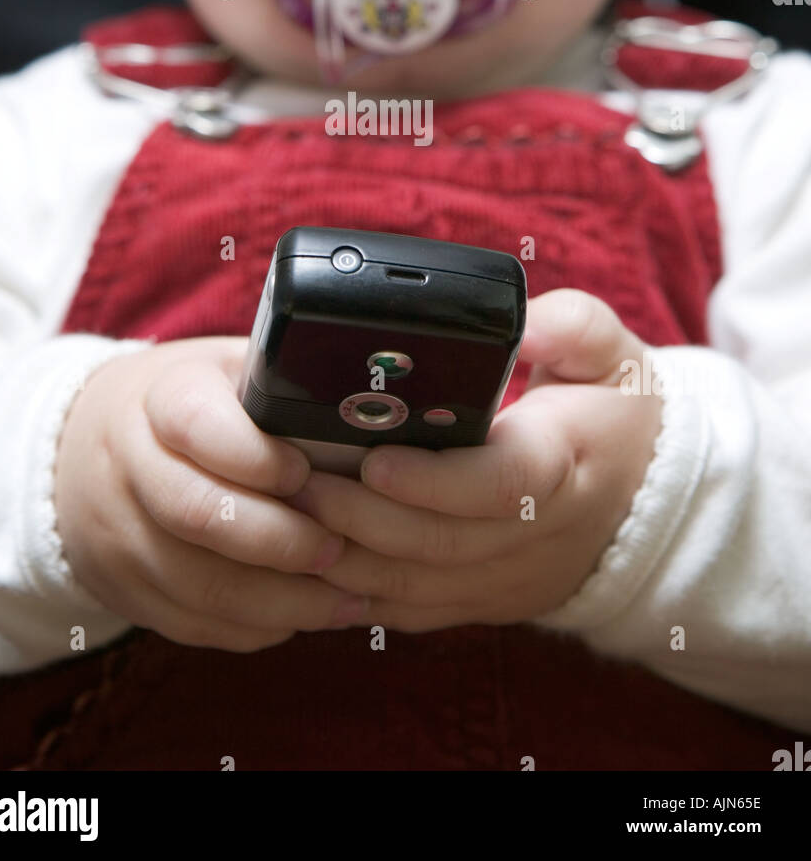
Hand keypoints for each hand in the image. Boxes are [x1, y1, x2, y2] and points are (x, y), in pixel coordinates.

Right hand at [54, 337, 368, 652]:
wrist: (85, 444)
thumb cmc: (191, 402)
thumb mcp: (227, 369)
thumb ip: (281, 388)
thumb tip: (367, 415)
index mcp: (159, 397)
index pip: (195, 425)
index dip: (254, 456)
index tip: (304, 471)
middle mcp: (126, 465)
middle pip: (197, 515)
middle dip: (279, 540)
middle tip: (338, 548)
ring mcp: (116, 533)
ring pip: (198, 584)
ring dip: (280, 601)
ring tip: (345, 601)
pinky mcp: (121, 587)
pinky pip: (190, 621)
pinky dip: (253, 626)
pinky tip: (300, 616)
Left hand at [284, 291, 663, 630]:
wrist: (647, 501)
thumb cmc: (613, 412)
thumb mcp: (611, 353)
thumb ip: (572, 325)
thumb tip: (525, 321)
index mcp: (564, 465)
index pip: (501, 485)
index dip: (432, 481)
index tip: (372, 458)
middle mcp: (537, 534)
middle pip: (441, 542)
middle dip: (359, 516)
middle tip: (295, 478)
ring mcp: (507, 578)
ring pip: (416, 587)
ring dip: (345, 557)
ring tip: (286, 513)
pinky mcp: (480, 601)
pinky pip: (410, 611)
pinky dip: (355, 593)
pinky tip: (307, 562)